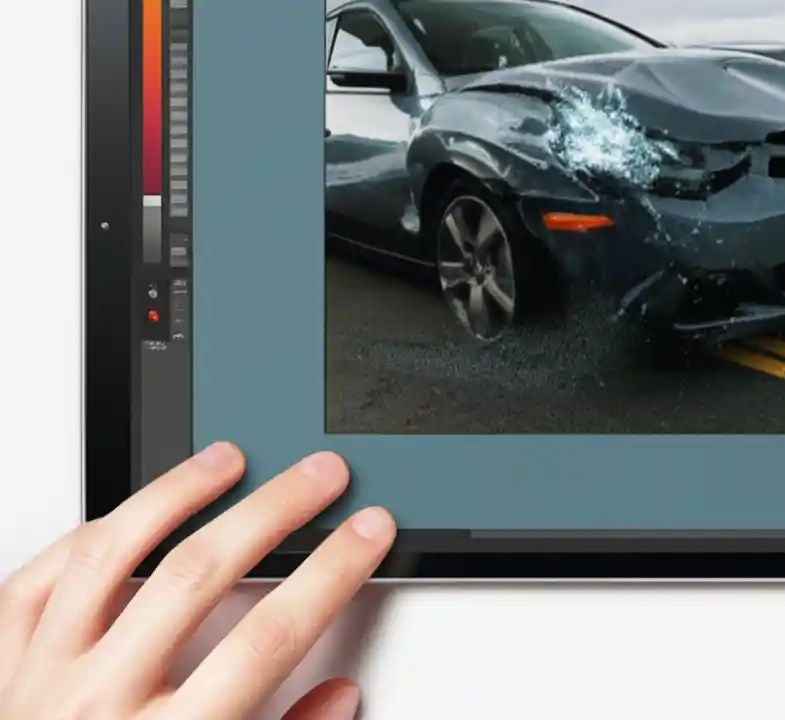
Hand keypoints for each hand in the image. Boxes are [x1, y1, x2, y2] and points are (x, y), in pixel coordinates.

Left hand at [0, 443, 396, 719]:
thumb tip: (339, 696)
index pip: (269, 638)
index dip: (330, 573)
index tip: (366, 533)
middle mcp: (100, 707)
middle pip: (196, 577)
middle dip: (272, 511)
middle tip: (318, 476)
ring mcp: (38, 684)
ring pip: (108, 557)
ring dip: (174, 496)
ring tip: (225, 461)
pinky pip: (31, 584)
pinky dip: (82, 538)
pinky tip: (124, 514)